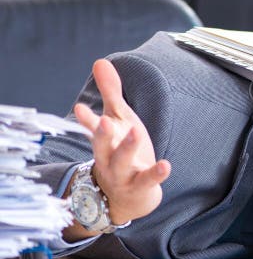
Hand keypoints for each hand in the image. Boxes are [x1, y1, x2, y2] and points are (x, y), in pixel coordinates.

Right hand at [73, 59, 170, 225]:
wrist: (126, 197)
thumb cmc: (121, 151)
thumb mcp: (118, 121)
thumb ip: (110, 93)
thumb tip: (99, 61)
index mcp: (103, 142)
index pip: (93, 130)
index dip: (87, 120)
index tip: (80, 108)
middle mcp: (108, 159)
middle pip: (102, 147)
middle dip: (102, 135)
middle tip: (104, 120)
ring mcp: (123, 175)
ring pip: (121, 163)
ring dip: (127, 148)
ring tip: (135, 132)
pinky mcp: (140, 186)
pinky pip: (147, 180)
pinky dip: (156, 173)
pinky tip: (166, 164)